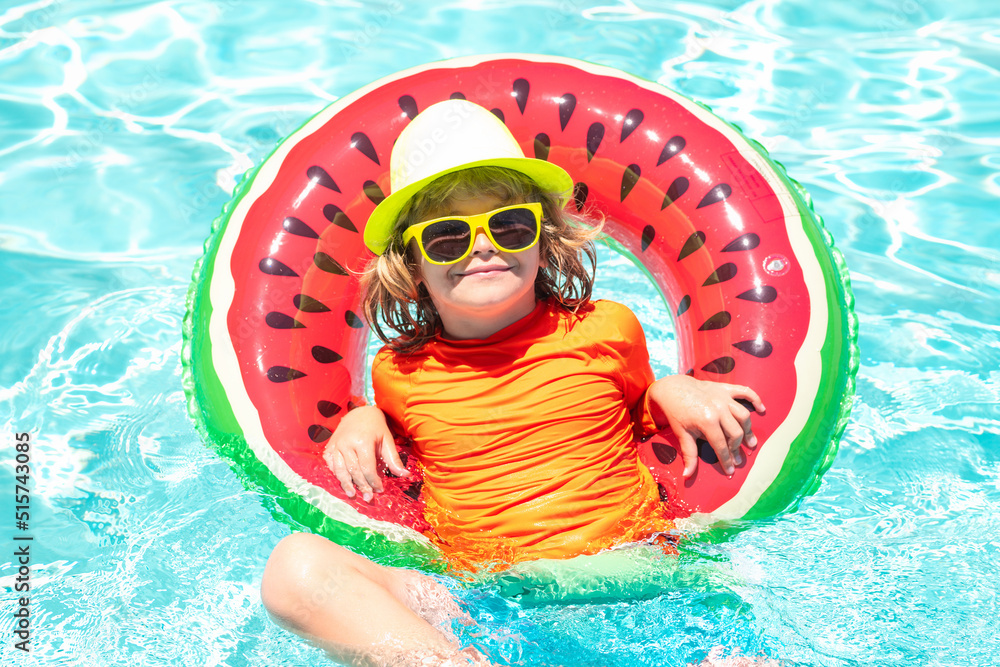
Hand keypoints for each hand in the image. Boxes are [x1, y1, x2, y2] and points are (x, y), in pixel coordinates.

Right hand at [322, 405, 410, 501]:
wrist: (360, 413)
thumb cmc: (376, 427)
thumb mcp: (387, 440)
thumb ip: (393, 459)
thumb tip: (405, 475)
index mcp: (362, 441)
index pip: (367, 468)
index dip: (373, 481)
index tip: (380, 489)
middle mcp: (346, 444)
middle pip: (354, 471)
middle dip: (362, 486)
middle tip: (368, 497)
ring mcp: (336, 445)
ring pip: (340, 470)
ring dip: (346, 484)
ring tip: (352, 495)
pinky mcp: (329, 447)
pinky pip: (331, 464)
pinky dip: (336, 474)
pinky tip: (343, 481)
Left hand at [646, 375, 764, 477]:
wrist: (672, 388)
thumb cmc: (676, 412)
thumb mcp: (682, 434)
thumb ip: (689, 454)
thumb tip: (687, 475)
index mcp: (707, 421)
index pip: (721, 445)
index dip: (726, 460)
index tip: (730, 470)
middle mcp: (718, 409)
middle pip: (736, 433)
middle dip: (738, 448)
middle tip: (739, 458)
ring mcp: (723, 397)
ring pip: (744, 415)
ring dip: (749, 429)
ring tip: (750, 442)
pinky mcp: (725, 388)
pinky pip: (745, 392)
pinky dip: (755, 398)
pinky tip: (761, 409)